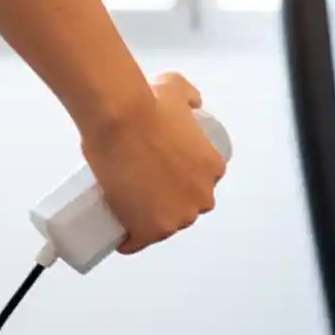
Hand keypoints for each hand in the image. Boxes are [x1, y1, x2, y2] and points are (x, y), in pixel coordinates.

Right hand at [81, 73, 225, 254]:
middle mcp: (203, 197)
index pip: (199, 184)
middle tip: (139, 189)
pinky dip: (129, 243)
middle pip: (184, 209)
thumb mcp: (178, 91)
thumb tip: (193, 103)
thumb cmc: (148, 103)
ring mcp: (177, 217)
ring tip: (126, 209)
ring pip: (162, 228)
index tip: (160, 179)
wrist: (120, 118)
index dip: (180, 184)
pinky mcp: (149, 229)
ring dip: (148, 224)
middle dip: (167, 204)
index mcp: (214, 169)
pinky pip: (138, 243)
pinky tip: (122, 239)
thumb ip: (189, 95)